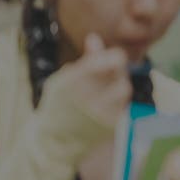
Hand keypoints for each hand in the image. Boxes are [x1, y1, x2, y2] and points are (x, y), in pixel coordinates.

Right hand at [40, 34, 130, 154]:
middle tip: (109, 74)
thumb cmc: (60, 105)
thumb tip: (94, 37)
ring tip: (105, 90)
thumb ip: (85, 61)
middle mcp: (90, 97)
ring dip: (118, 87)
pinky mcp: (111, 125)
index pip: (112, 61)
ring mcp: (102, 113)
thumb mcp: (65, 80)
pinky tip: (104, 106)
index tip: (114, 58)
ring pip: (124, 90)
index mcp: (75, 81)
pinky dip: (117, 103)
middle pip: (121, 75)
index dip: (115, 57)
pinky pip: (123, 106)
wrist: (54, 141)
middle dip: (117, 72)